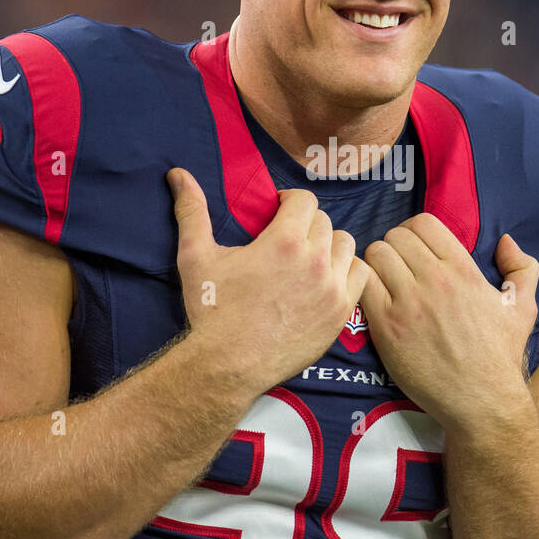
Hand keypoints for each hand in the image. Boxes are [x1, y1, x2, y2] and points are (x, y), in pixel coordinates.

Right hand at [168, 167, 369, 391]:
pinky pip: (361, 275)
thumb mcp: (196, 257)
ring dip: (329, 245)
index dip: (290, 202)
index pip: (305, 200)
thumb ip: (191, 211)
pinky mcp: (340, 313)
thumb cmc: (212, 309)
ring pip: (345, 245)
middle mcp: (315, 261)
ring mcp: (332, 288)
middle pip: (324, 221)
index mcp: (284, 241)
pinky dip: (347, 271)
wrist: (228, 364)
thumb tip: (178, 173)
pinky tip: (326, 278)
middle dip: (306, 224)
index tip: (278, 214)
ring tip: (308, 258)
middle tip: (287, 240)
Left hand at [361, 214, 538, 432]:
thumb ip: (522, 268)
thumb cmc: (501, 355)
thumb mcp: (523, 307)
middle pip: (395, 237)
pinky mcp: (387, 327)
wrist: (482, 400)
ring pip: (375, 255)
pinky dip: (362, 284)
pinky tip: (372, 298)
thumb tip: (505, 241)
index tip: (413, 248)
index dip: (413, 230)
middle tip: (396, 266)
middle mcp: (434, 280)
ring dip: (376, 263)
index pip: (423, 223)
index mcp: (463, 269)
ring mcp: (408, 303)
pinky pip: (362, 285)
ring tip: (383, 281)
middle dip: (393, 247)